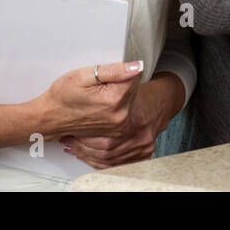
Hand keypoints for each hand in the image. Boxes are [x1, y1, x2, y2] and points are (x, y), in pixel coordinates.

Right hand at [36, 60, 143, 139]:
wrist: (49, 118)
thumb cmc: (62, 97)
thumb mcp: (84, 76)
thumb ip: (113, 70)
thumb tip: (136, 66)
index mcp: (115, 99)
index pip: (135, 74)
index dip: (119, 71)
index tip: (104, 77)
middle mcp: (120, 115)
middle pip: (134, 87)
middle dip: (119, 83)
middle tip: (98, 87)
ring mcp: (119, 126)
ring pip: (131, 99)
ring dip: (118, 95)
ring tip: (98, 97)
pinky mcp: (116, 131)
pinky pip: (126, 111)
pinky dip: (117, 106)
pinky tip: (102, 106)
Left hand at [61, 75, 184, 168]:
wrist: (162, 101)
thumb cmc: (141, 92)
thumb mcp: (119, 78)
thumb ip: (114, 70)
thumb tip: (121, 67)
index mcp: (126, 112)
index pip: (96, 134)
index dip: (78, 136)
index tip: (67, 133)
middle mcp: (137, 130)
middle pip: (102, 148)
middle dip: (81, 147)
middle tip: (68, 141)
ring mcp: (143, 142)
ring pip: (109, 158)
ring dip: (89, 156)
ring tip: (75, 148)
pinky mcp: (145, 149)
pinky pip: (119, 162)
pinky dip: (103, 162)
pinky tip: (92, 156)